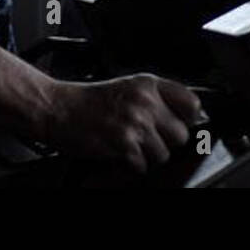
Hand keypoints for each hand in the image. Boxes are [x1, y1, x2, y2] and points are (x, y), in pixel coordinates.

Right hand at [42, 74, 205, 172]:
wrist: (58, 108)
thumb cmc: (89, 100)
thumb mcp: (128, 87)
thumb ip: (156, 98)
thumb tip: (189, 117)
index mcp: (148, 84)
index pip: (191, 103)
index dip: (189, 118)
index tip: (180, 124)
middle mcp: (145, 101)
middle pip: (180, 135)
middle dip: (166, 142)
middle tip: (147, 138)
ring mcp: (135, 123)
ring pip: (163, 154)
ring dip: (147, 156)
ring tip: (128, 144)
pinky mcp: (123, 144)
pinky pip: (143, 166)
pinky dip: (131, 165)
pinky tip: (118, 152)